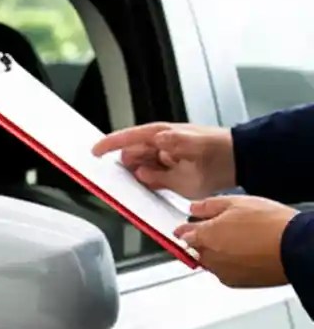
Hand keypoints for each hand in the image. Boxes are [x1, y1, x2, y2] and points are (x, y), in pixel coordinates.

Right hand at [92, 123, 236, 199]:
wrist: (235, 163)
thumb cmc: (216, 148)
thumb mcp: (196, 143)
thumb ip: (176, 141)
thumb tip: (158, 140)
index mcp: (159, 137)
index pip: (127, 138)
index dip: (109, 144)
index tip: (94, 152)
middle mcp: (155, 150)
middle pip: (127, 158)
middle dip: (118, 166)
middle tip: (111, 177)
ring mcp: (159, 165)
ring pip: (135, 172)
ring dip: (129, 179)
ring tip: (128, 185)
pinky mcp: (165, 181)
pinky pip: (146, 185)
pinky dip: (141, 189)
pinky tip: (140, 192)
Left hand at [174, 196, 297, 286]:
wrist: (294, 247)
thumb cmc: (270, 225)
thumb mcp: (237, 202)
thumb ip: (209, 206)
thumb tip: (194, 208)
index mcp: (205, 236)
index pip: (183, 234)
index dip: (185, 229)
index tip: (185, 228)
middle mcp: (208, 256)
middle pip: (196, 248)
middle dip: (204, 240)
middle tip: (223, 230)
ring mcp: (220, 271)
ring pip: (210, 261)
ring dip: (217, 253)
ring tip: (240, 241)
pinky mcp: (235, 282)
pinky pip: (225, 272)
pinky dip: (230, 264)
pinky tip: (246, 254)